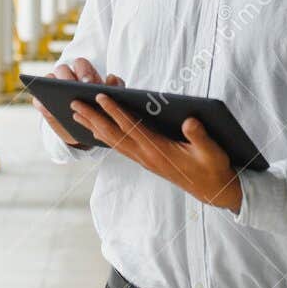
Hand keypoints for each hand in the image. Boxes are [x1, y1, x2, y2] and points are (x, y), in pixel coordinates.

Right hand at [35, 58, 120, 146]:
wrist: (82, 130)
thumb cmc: (96, 110)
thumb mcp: (108, 100)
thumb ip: (114, 89)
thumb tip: (112, 78)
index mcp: (82, 73)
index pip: (80, 64)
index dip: (84, 72)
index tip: (88, 83)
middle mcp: (65, 76)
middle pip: (63, 69)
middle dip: (68, 77)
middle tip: (74, 89)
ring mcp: (51, 88)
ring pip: (48, 80)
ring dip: (53, 86)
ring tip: (60, 100)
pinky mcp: (41, 102)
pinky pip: (38, 99)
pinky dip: (42, 103)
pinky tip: (49, 110)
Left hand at [72, 93, 243, 213]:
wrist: (213, 190)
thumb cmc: (213, 167)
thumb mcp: (212, 152)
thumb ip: (200, 137)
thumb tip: (190, 121)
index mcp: (159, 151)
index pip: (132, 127)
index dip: (116, 111)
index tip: (100, 96)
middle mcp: (146, 156)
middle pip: (114, 135)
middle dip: (93, 118)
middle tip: (73, 104)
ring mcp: (144, 160)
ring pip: (113, 141)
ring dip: (94, 126)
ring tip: (77, 114)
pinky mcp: (146, 161)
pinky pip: (119, 147)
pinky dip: (105, 136)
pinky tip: (96, 130)